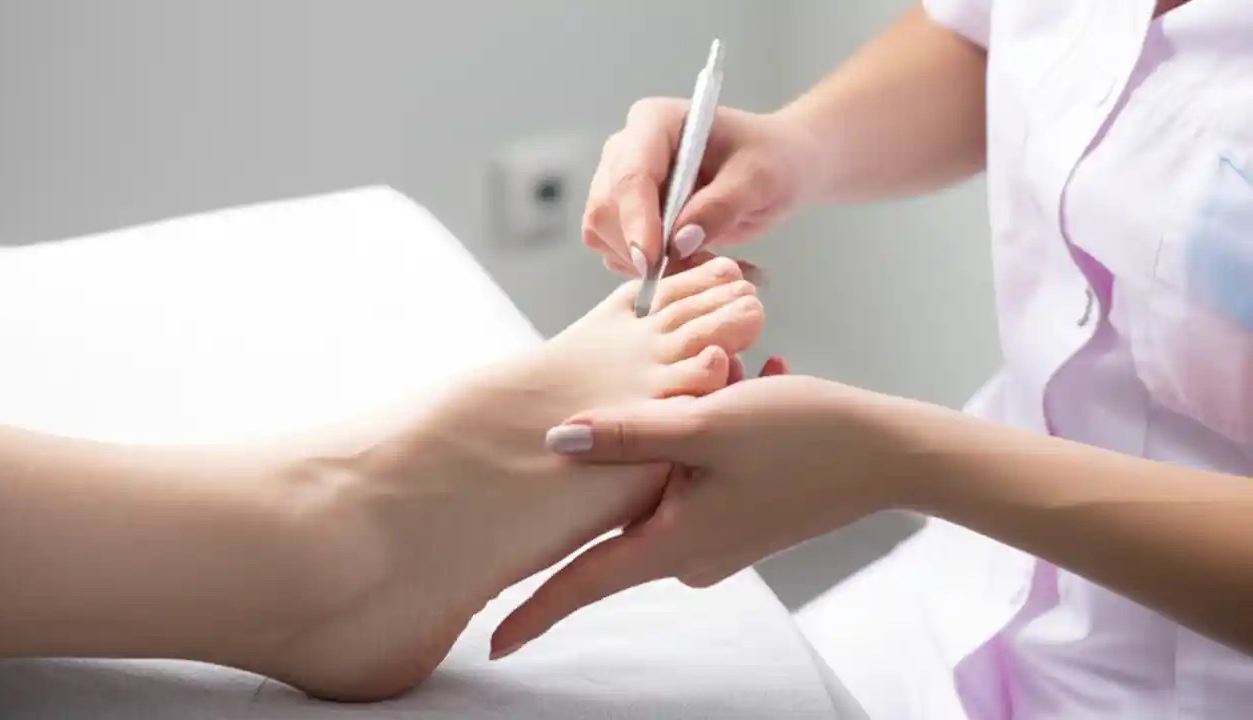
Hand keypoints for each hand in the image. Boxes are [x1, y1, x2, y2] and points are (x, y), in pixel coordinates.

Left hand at [490, 364, 909, 658]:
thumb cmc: (802, 437)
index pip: (585, 586)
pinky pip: (697, 480)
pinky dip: (705, 441)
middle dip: (619, 464)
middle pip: (621, 522)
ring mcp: (718, 537)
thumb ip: (627, 434)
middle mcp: (691, 552)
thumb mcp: (706, 425)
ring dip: (680, 437)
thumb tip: (557, 441)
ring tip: (727, 384)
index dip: (536, 613)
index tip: (493, 640)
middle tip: (647, 414)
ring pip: (662, 489)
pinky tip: (744, 393)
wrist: (886, 451)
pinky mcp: (739, 517)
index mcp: (674, 541)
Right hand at [584, 98, 821, 275]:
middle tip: (693, 267)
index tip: (651, 260)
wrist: (776, 168)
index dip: (636, 220)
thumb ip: (720, 207)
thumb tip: (678, 242)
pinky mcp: (625, 216)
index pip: (630, 174)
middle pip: (606, 207)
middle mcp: (626, 150)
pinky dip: (649, 269)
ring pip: (604, 234)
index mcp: (654, 123)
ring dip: (645, 262)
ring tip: (700, 261)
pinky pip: (616, 252)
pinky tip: (689, 262)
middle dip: (639, 247)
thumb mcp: (759, 180)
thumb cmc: (771, 159)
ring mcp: (620, 183)